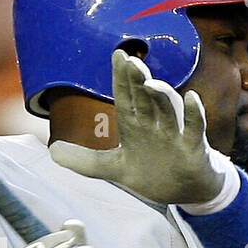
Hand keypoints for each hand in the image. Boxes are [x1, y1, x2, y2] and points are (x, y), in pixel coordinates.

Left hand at [49, 49, 236, 205]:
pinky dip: (194, 114)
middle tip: (129, 61)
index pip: (126, 97)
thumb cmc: (152, 173)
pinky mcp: (192, 149)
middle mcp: (154, 125)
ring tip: (151, 82)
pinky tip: (191, 97)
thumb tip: (53, 152)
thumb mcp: (113, 168)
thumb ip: (85, 161)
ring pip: (168, 109)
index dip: (121, 78)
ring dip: (161, 95)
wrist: (185, 193)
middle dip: (137, 81)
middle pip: (144, 99)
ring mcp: (175, 135)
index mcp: (135, 125)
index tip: (117, 55)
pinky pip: (194, 129)